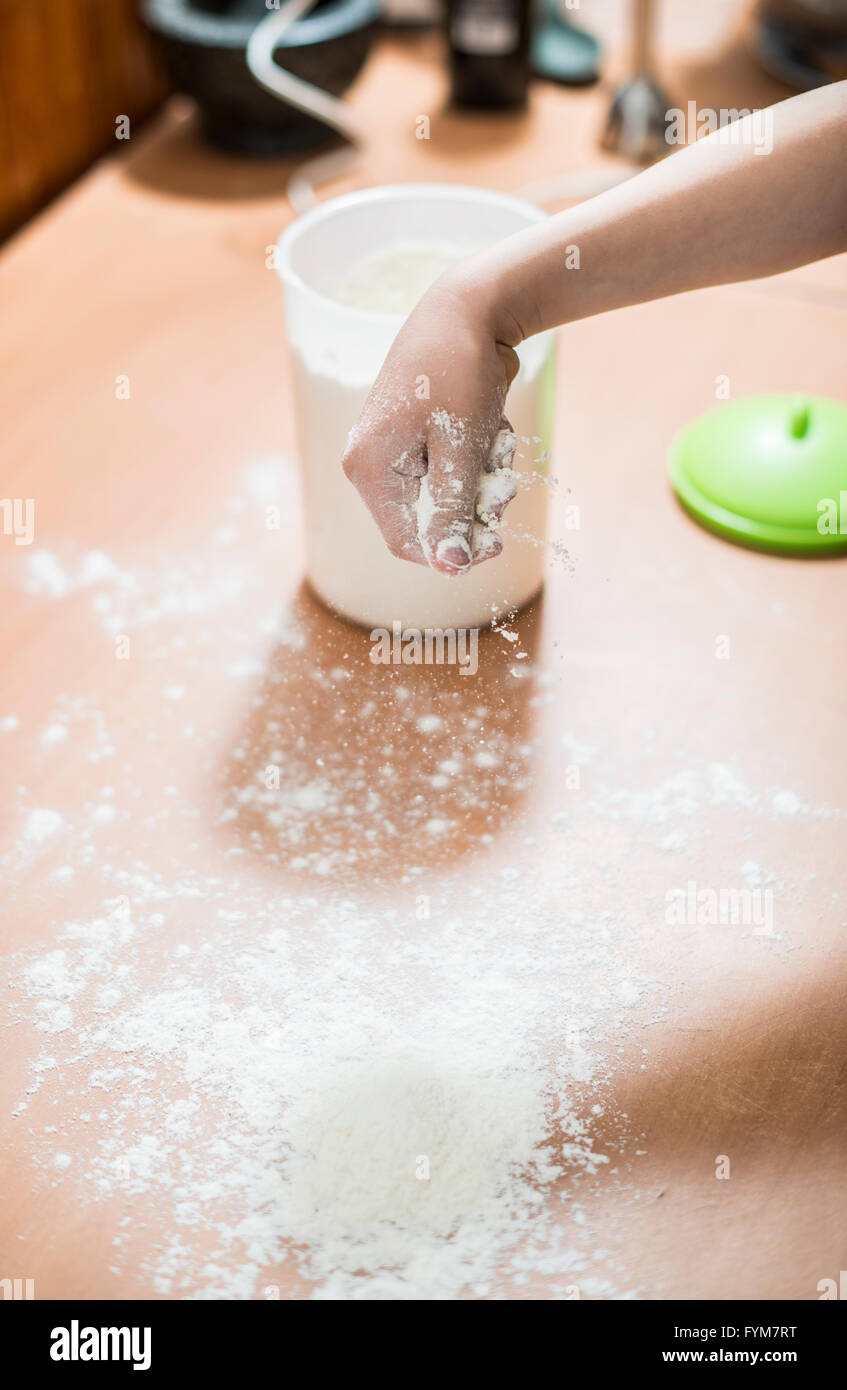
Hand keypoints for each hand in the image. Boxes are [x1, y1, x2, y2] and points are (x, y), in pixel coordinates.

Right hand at [342, 274, 521, 576]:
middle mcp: (374, 462)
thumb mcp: (461, 449)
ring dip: (483, 478)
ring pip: (448, 494)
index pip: (404, 541)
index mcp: (370, 468)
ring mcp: (397, 448)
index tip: (494, 547)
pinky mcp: (422, 435)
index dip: (449, 553)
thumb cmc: (458, 373)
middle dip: (473, 506)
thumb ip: (452, 512)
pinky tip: (490, 422)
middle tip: (506, 487)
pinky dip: (479, 455)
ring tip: (499, 442)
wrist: (469, 308)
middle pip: (428, 519)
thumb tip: (451, 569)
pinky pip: (454, 469)